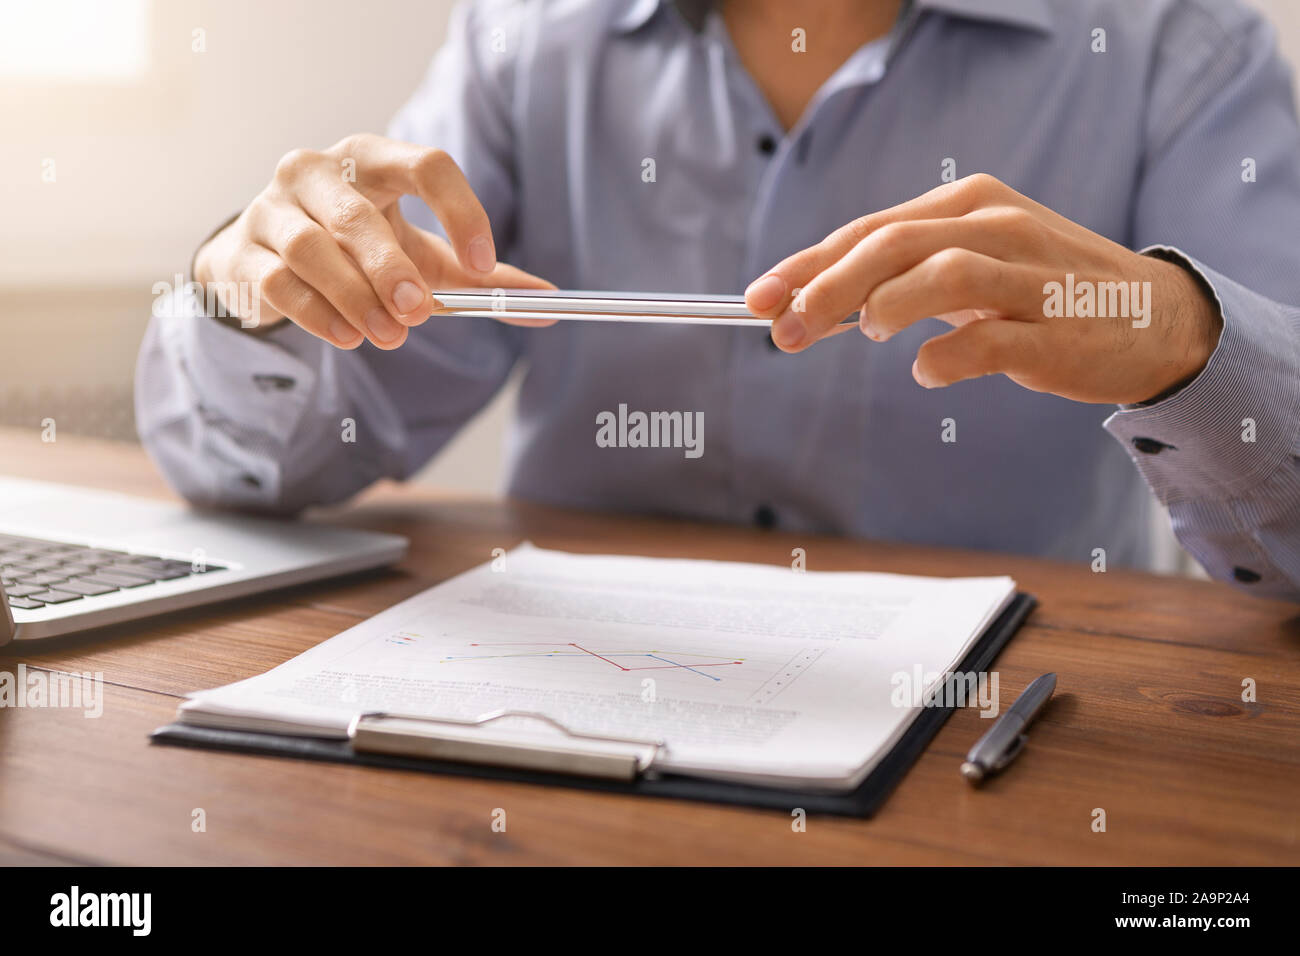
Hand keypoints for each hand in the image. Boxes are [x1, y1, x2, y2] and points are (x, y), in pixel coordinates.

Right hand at [194, 133, 554, 349]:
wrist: (267, 262)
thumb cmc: (360, 251)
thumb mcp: (425, 258)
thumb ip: (482, 280)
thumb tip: (550, 304)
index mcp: (373, 160)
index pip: (424, 164)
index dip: (459, 210)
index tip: (482, 262)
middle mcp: (317, 171)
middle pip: (358, 213)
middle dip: (392, 267)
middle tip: (420, 313)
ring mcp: (272, 207)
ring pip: (312, 248)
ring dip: (355, 296)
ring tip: (388, 335)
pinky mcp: (243, 251)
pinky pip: (279, 281)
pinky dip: (316, 313)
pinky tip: (348, 336)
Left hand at [744, 174, 1221, 404]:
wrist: (1153, 319)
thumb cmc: (1041, 292)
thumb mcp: (971, 265)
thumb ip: (900, 277)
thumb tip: (812, 303)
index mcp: (969, 204)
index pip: (871, 228)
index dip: (807, 264)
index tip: (757, 298)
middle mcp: (998, 227)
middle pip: (895, 245)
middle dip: (826, 288)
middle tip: (782, 331)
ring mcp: (1031, 278)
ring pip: (943, 274)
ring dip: (886, 305)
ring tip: (865, 333)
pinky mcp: (1056, 330)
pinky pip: (990, 341)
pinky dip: (947, 358)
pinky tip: (928, 372)